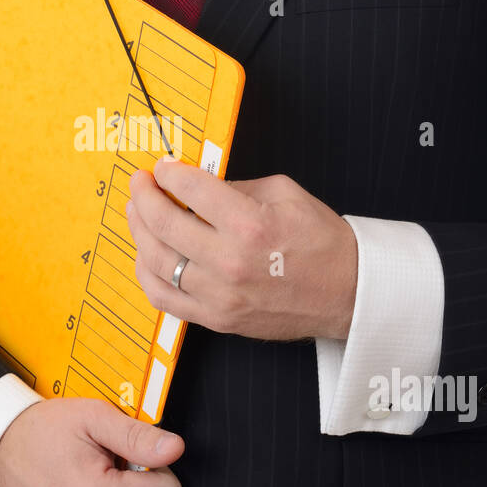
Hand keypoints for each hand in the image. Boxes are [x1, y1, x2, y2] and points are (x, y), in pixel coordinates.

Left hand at [125, 158, 357, 340]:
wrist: (349, 292)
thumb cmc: (321, 242)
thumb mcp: (284, 194)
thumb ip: (235, 187)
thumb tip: (195, 184)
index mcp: (249, 223)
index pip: (190, 189)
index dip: (168, 173)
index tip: (163, 168)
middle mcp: (230, 261)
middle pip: (163, 223)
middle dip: (143, 196)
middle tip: (139, 183)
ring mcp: (220, 295)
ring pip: (155, 261)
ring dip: (139, 232)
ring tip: (137, 213)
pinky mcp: (217, 318)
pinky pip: (164, 298)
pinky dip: (146, 273)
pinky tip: (146, 254)